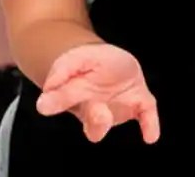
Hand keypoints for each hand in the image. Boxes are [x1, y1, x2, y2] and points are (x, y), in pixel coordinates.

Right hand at [35, 43, 159, 143]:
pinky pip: (145, 114)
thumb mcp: (74, 59)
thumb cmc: (87, 63)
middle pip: (93, 120)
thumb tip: (48, 88)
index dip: (57, 102)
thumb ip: (61, 70)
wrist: (106, 60)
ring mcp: (118, 106)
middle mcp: (96, 108)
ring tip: (110, 112)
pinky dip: (149, 124)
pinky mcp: (139, 101)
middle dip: (95, 119)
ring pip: (115, 117)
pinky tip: (150, 136)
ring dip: (114, 116)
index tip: (45, 105)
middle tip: (96, 112)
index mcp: (76, 97)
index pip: (66, 100)